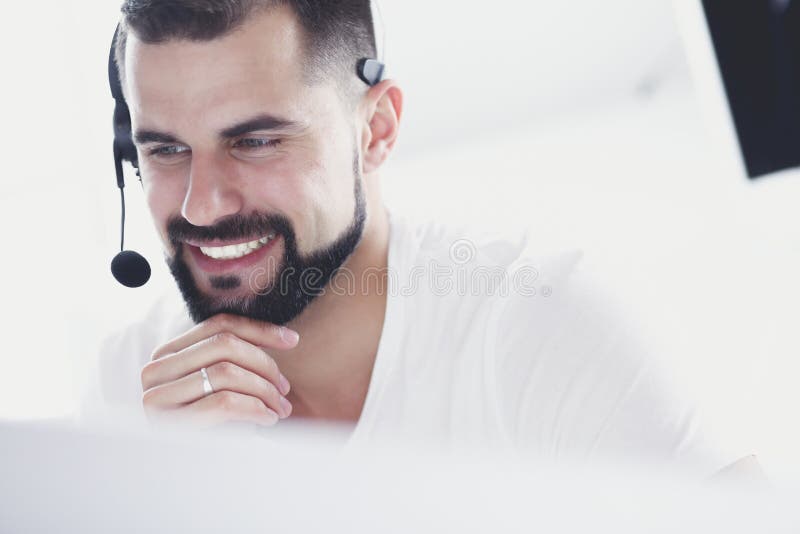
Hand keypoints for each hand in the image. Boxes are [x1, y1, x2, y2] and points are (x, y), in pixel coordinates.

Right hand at [140, 314, 299, 429]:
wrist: (189, 477)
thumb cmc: (214, 427)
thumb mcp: (222, 387)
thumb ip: (236, 359)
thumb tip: (287, 337)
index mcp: (167, 355)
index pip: (218, 326)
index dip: (260, 330)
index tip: (293, 340)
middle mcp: (155, 371)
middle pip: (224, 345)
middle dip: (264, 364)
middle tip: (285, 388)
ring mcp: (157, 397)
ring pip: (226, 372)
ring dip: (264, 390)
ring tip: (280, 407)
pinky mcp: (169, 423)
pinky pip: (224, 403)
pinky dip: (254, 408)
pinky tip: (268, 419)